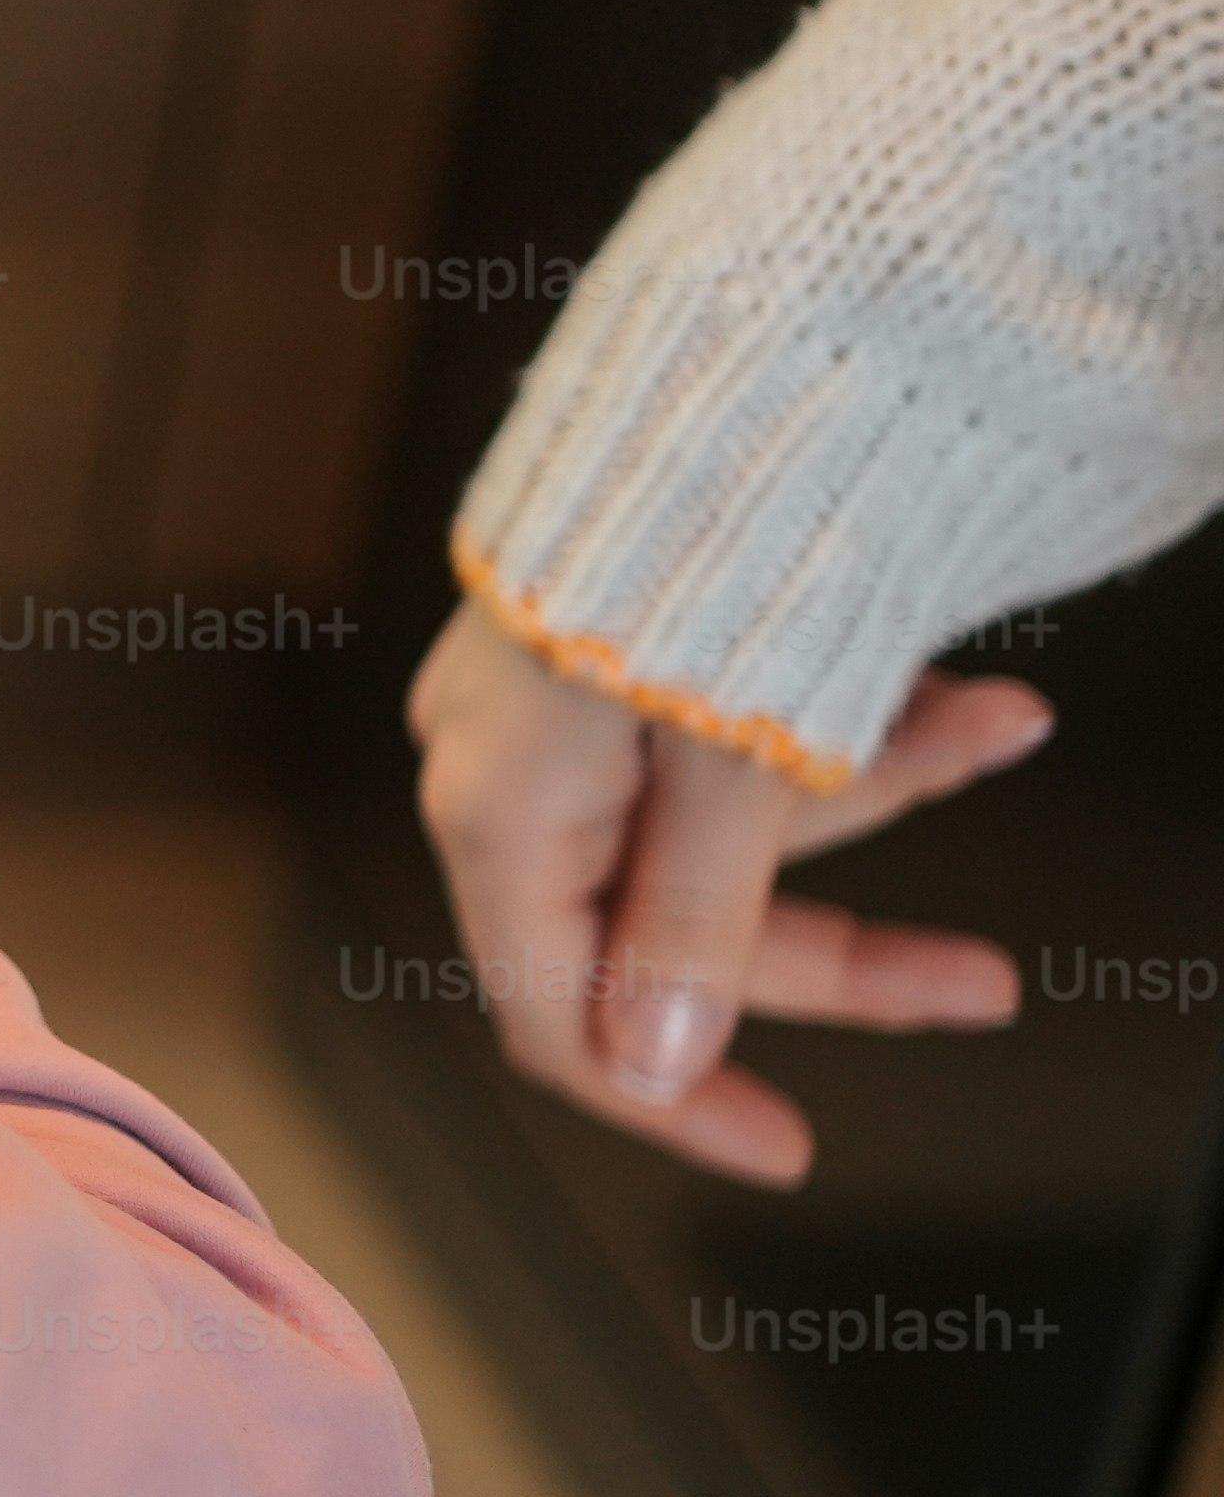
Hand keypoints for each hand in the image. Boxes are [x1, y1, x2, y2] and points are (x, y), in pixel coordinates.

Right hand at [405, 603, 1035, 1186]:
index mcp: (497, 810)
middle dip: (843, 948)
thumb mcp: (730, 761)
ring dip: (875, 792)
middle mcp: (503, 769)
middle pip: (667, 929)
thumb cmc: (711, 545)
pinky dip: (844, 727)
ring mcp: (557, 709)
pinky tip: (953, 697)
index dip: (675, 1097)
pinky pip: (730, 739)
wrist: (737, 348)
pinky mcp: (615, 651)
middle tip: (984, 983)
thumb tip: (662, 1066)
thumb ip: (696, 927)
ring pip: (723, 826)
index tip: (790, 1148)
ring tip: (998, 728)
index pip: (559, 1020)